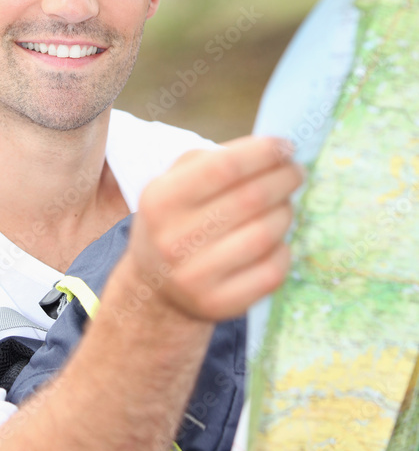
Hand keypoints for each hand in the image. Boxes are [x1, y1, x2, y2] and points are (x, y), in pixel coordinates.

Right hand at [128, 136, 302, 320]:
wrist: (155, 285)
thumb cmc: (176, 219)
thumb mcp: (173, 183)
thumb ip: (213, 160)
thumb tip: (271, 151)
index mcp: (161, 201)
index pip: (223, 167)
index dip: (262, 153)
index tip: (285, 146)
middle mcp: (174, 240)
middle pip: (250, 199)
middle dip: (283, 179)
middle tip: (295, 172)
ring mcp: (196, 277)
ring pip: (265, 234)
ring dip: (285, 212)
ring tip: (285, 204)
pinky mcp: (220, 304)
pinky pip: (272, 271)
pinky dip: (284, 250)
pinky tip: (278, 240)